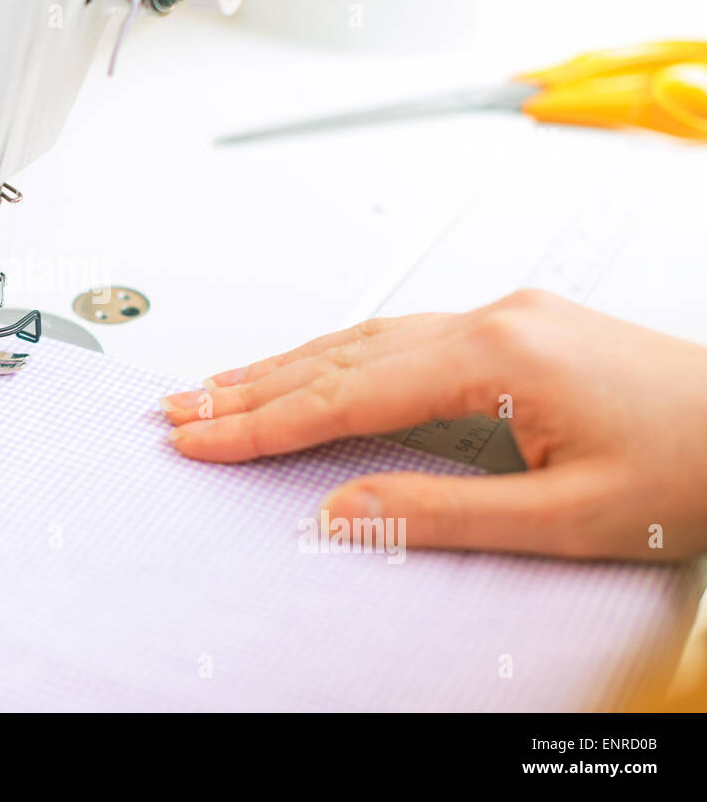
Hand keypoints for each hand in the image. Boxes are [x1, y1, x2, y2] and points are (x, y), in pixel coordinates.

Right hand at [162, 289, 706, 559]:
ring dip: (289, 366)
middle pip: (342, 352)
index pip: (345, 393)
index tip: (200, 436)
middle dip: (252, 384)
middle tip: (181, 405)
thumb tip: (342, 511)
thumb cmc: (695, 466)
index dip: (262, 423)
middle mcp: (494, 319)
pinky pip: (403, 338)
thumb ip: (440, 512)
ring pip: (368, 337)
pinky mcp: (518, 328)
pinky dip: (342, 360)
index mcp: (498, 356)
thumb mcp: (567, 518)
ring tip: (224, 388)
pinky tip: (315, 371)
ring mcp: (506, 317)